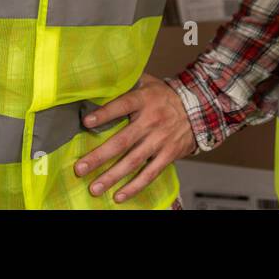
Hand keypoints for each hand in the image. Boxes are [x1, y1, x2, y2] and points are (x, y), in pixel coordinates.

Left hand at [73, 74, 196, 202]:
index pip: (122, 105)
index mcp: (144, 100)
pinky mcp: (168, 155)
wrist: (198, 108)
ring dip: (112, 176)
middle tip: (80, 168)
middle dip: (99, 156)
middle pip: (122, 141)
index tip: (87, 122)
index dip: (105, 114)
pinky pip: (150, 173)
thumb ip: (126, 84)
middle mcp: (151, 121)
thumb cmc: (164, 96)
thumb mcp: (147, 82)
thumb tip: (98, 85)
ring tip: (95, 188)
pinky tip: (119, 195)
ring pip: (133, 161)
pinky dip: (134, 186)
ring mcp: (160, 140)